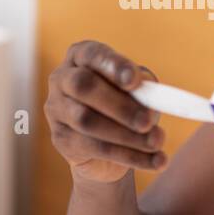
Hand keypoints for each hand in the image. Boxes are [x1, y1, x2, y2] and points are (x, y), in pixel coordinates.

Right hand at [45, 40, 166, 182]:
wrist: (108, 149)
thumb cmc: (126, 106)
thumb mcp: (138, 92)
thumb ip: (144, 90)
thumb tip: (153, 100)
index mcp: (81, 56)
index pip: (92, 54)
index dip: (113, 65)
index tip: (134, 80)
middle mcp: (62, 78)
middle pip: (83, 86)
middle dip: (119, 105)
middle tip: (148, 120)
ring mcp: (56, 109)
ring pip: (87, 121)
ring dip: (127, 134)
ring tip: (157, 142)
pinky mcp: (61, 139)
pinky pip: (95, 147)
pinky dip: (130, 155)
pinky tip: (155, 160)